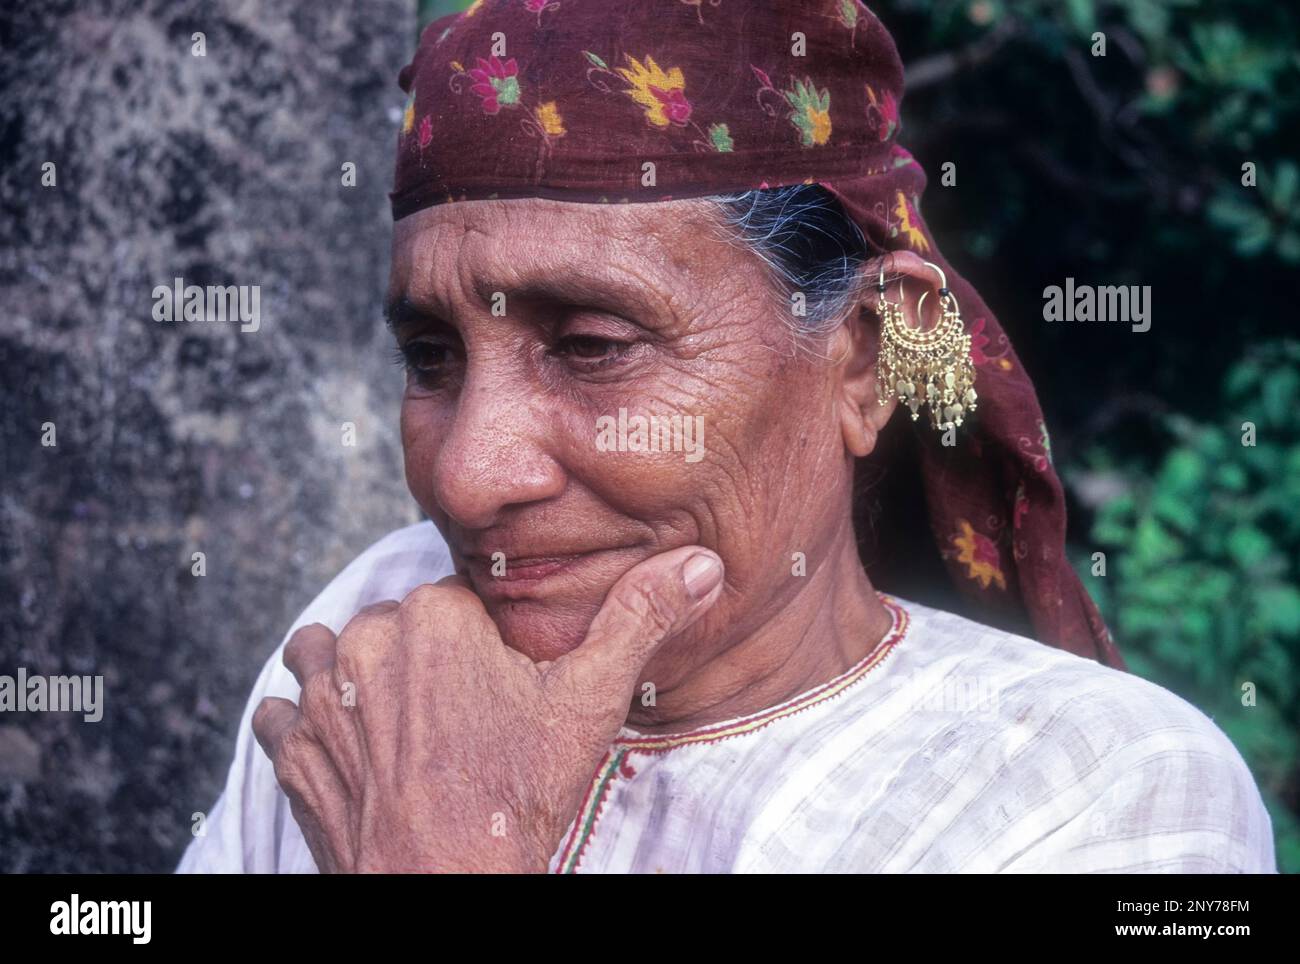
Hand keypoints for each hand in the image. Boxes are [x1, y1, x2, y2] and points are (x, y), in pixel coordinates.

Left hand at [251, 545, 723, 872]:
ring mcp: (320, 695)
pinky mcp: (290, 748)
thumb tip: (699, 562)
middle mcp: (368, 641)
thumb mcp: (589, 704)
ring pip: (327, 650)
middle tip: (460, 713)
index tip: (497, 681)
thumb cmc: (515, 801)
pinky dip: (306, 721)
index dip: (480, 640)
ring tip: (399, 717)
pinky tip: (348, 745)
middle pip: (395, 623)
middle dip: (422, 656)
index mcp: (438, 615)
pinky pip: (281, 708)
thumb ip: (638, 620)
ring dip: (352, 673)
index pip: (456, 599)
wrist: (444, 888)